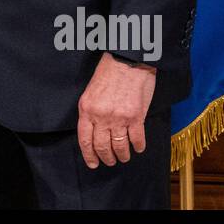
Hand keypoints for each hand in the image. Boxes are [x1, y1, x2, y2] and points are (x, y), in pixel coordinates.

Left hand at [75, 52, 156, 168]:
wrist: (128, 60)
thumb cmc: (109, 72)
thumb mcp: (91, 91)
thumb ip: (91, 111)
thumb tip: (94, 131)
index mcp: (87, 109)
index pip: (85, 140)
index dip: (89, 155)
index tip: (93, 163)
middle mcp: (101, 116)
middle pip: (101, 146)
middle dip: (106, 158)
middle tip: (110, 161)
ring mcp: (119, 118)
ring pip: (119, 146)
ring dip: (122, 155)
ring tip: (124, 157)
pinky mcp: (136, 116)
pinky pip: (137, 139)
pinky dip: (138, 147)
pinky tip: (138, 148)